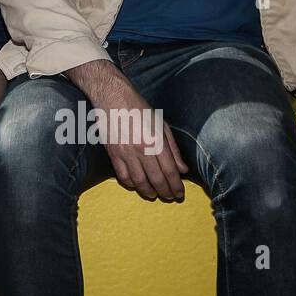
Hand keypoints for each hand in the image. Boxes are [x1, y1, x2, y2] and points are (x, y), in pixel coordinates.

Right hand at [89, 70, 188, 201]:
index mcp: (156, 140)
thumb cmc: (139, 108)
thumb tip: (182, 169)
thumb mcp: (161, 124)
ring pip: (139, 182)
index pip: (170, 171)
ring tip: (154, 195)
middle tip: (169, 197)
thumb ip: (173, 148)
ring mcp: (126, 152)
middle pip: (157, 180)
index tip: (179, 193)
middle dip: (165, 192)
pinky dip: (131, 184)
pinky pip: (122, 176)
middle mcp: (142, 149)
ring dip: (148, 192)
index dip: (176, 186)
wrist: (112, 97)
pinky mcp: (113, 153)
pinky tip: (136, 185)